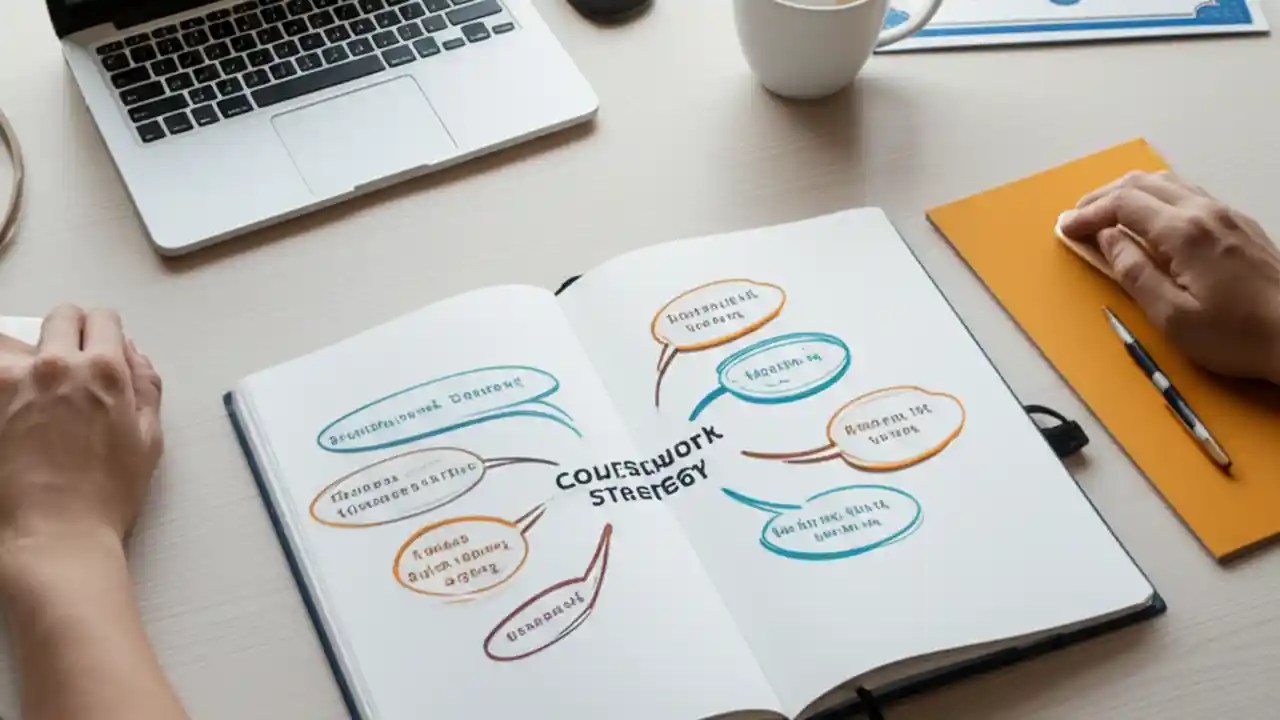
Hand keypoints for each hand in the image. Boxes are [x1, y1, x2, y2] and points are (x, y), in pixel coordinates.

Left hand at [0, 306, 163, 562]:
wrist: (52, 533)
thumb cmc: (105, 495)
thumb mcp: (149, 439)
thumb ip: (146, 386)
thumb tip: (133, 355)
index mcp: (104, 370)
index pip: (103, 319)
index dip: (107, 333)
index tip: (102, 348)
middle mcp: (56, 365)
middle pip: (61, 317)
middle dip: (70, 332)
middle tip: (71, 362)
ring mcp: (11, 381)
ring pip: (14, 339)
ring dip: (26, 355)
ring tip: (32, 387)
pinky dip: (4, 381)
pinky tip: (13, 406)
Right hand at [1060, 171, 1279, 383]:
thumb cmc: (1237, 335)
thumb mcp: (1172, 316)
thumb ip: (1134, 272)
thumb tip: (1108, 240)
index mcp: (1185, 233)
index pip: (1123, 205)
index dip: (1088, 214)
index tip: (1066, 229)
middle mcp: (1206, 213)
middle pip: (1143, 183)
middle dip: (1102, 197)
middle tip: (1078, 218)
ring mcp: (1227, 215)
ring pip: (1168, 183)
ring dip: (1130, 193)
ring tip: (1106, 215)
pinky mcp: (1240, 226)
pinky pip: (1189, 195)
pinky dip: (1157, 198)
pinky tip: (1150, 221)